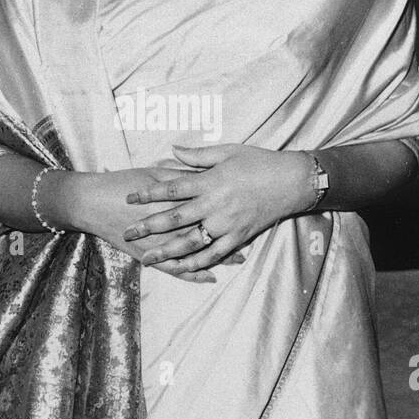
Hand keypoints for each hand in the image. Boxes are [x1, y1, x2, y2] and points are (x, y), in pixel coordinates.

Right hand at [51, 166, 245, 283]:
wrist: (91, 202)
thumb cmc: (121, 184)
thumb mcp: (152, 173)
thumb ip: (178, 173)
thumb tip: (200, 170)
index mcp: (173, 200)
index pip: (207, 202)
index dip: (230, 204)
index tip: (250, 202)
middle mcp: (169, 223)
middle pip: (208, 228)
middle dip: (231, 231)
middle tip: (254, 232)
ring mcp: (160, 242)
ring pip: (195, 252)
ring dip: (219, 256)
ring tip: (240, 257)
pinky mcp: (148, 255)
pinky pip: (176, 269)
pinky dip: (193, 273)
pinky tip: (209, 276)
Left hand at [121, 143, 312, 271]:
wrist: (291, 182)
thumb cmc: (259, 162)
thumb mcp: (228, 151)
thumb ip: (197, 155)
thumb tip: (171, 150)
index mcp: (210, 181)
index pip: (172, 188)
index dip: (148, 194)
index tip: (129, 197)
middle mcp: (215, 205)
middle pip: (174, 218)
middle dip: (148, 226)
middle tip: (127, 232)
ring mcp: (227, 224)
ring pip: (190, 242)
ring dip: (166, 251)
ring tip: (146, 258)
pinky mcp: (238, 237)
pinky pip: (213, 255)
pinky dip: (196, 263)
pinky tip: (179, 268)